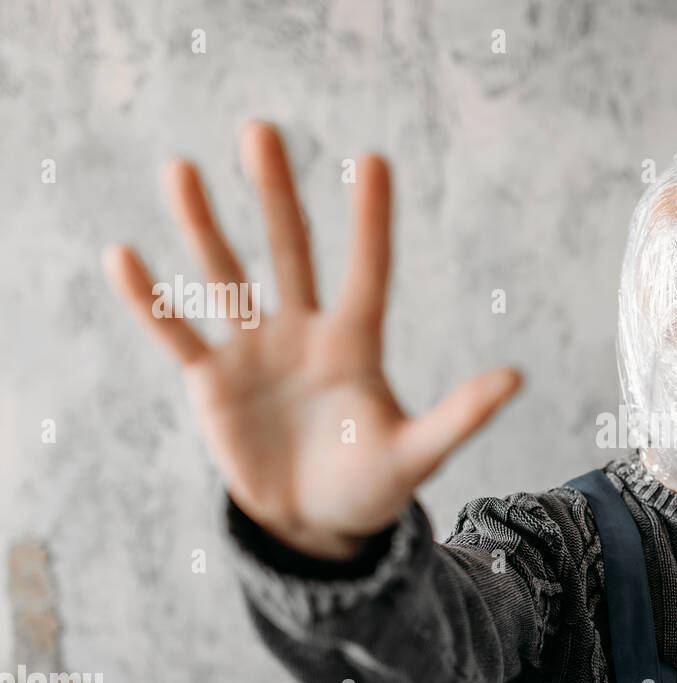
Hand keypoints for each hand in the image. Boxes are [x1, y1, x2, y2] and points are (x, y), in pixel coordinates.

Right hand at [104, 122, 521, 559]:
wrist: (314, 524)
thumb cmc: (371, 485)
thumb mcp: (418, 453)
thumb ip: (460, 415)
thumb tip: (517, 377)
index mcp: (356, 342)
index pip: (367, 270)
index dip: (370, 220)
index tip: (372, 158)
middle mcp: (304, 332)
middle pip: (290, 251)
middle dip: (276, 195)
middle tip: (261, 131)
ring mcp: (255, 351)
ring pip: (226, 276)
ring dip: (203, 226)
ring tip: (183, 169)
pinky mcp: (213, 382)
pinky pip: (178, 333)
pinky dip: (151, 301)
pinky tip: (125, 256)